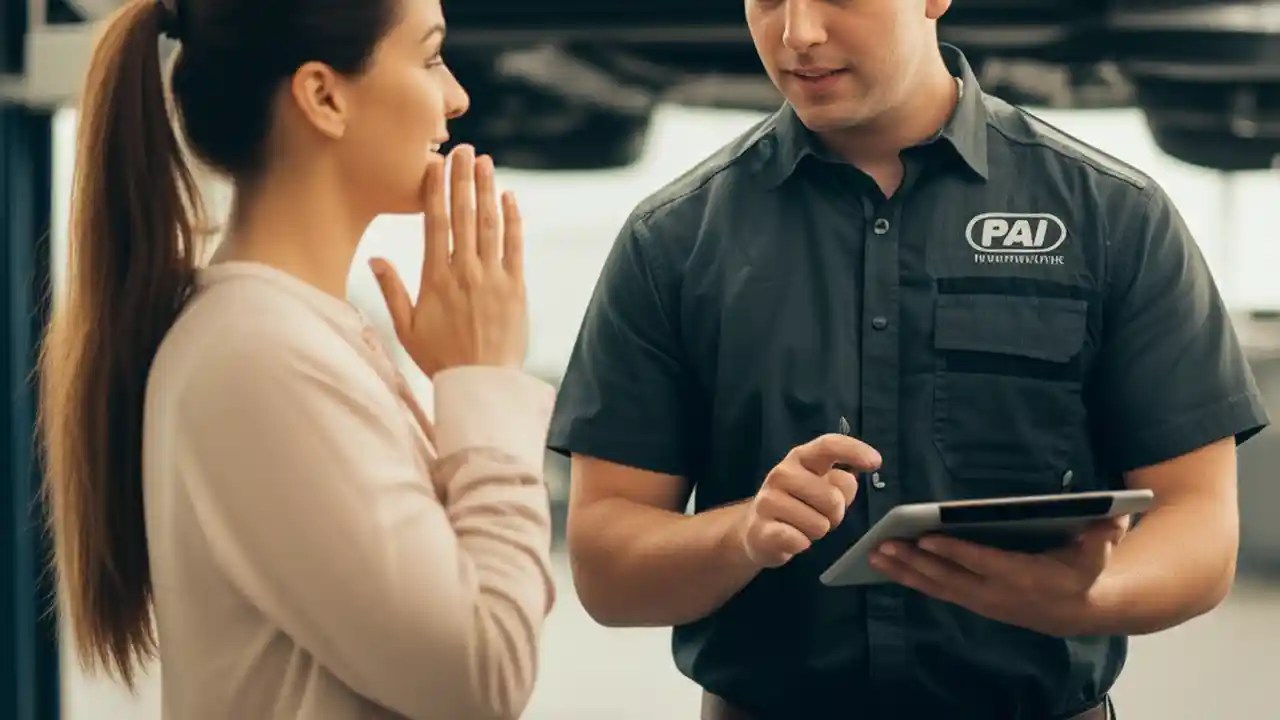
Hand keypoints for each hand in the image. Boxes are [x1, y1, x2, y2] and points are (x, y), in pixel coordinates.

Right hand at [371, 145, 526, 377]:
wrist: (482, 384)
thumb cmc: (440, 358)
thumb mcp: (406, 328)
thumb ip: (391, 290)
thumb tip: (374, 257)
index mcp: (435, 278)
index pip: (434, 223)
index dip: (436, 189)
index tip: (436, 164)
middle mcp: (465, 272)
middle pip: (463, 214)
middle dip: (463, 178)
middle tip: (463, 148)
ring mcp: (493, 277)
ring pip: (490, 223)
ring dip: (487, 189)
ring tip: (485, 162)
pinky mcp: (516, 287)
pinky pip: (515, 245)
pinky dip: (513, 218)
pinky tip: (510, 197)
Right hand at [737, 434, 880, 568]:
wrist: (755, 530)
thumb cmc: (798, 505)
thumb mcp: (820, 487)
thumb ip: (839, 482)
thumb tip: (850, 480)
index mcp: (800, 458)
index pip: (828, 445)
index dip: (854, 450)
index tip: (876, 462)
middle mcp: (782, 474)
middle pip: (833, 498)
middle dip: (836, 514)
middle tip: (821, 515)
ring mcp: (768, 501)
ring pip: (820, 524)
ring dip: (818, 531)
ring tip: (803, 526)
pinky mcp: (762, 529)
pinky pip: (800, 541)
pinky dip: (802, 544)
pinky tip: (791, 538)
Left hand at [869, 515, 1130, 636]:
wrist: (1079, 610)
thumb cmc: (1085, 569)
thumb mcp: (1099, 551)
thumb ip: (1104, 535)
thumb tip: (1114, 515)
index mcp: (1024, 578)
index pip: (983, 563)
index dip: (954, 552)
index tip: (926, 538)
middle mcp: (997, 594)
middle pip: (949, 577)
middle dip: (914, 562)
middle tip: (882, 545)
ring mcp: (982, 601)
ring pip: (937, 587)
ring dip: (904, 572)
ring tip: (874, 555)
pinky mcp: (973, 602)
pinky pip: (937, 591)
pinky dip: (911, 579)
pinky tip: (887, 567)